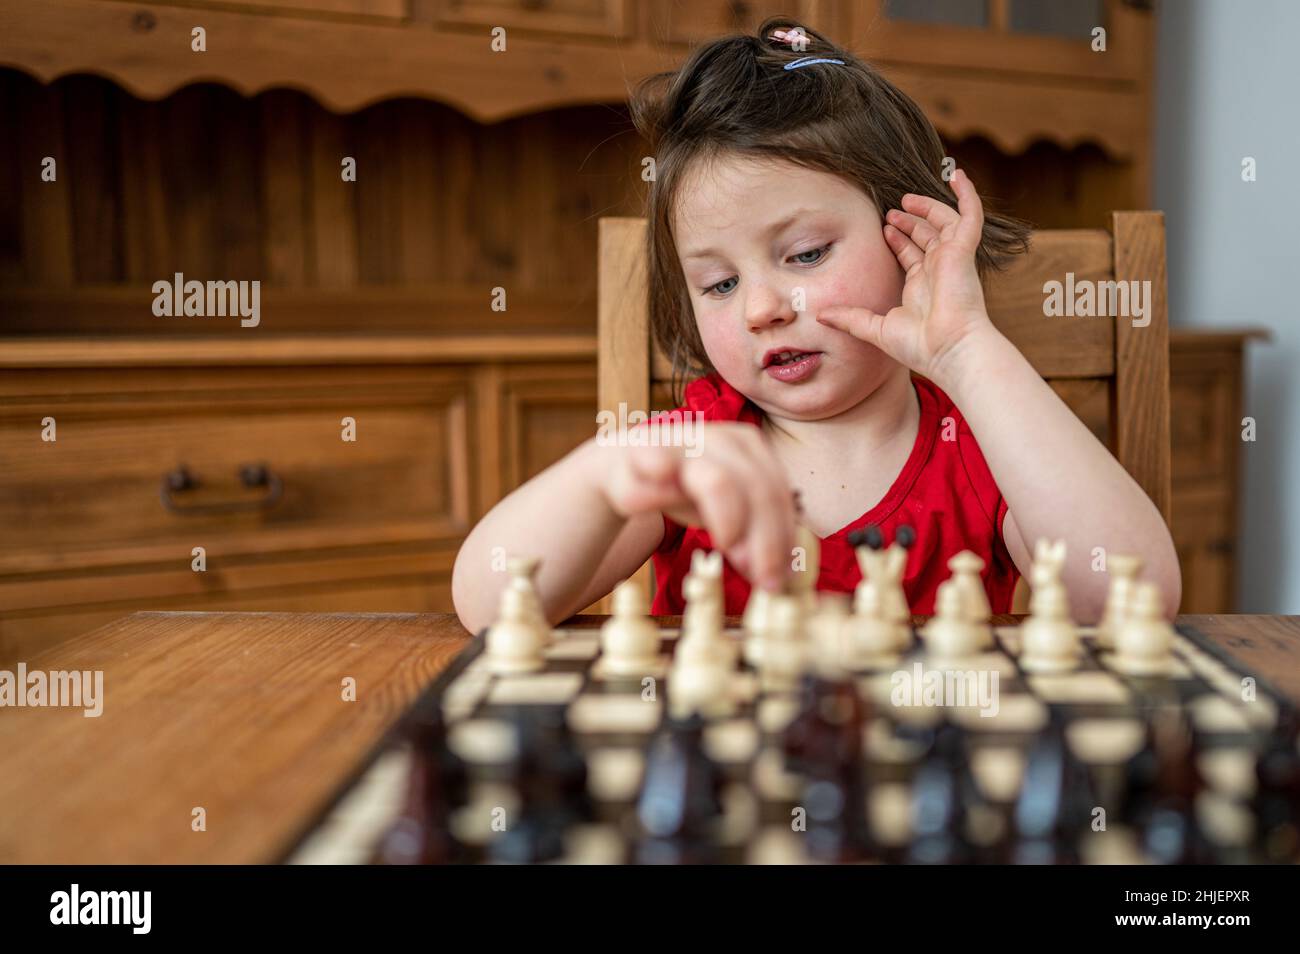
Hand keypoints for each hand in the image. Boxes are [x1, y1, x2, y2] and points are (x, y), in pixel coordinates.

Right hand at [597, 422, 795, 591]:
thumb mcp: (728, 508)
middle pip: (756, 490)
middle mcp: (720, 439)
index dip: (783, 538)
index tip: (779, 577)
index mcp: (748, 447)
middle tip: (762, 579)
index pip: (778, 494)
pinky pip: (655, 466)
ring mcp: (682, 444)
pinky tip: (664, 481)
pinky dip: (661, 481)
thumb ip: (754, 533)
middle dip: (764, 539)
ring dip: (729, 521)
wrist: (626, 466)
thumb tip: (778, 577)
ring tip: (728, 550)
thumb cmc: (683, 489)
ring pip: (718, 482)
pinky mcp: (642, 452)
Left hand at [817, 168, 997, 385]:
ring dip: (926, 207)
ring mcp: (953, 258)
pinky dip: (966, 194)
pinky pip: (971, 214)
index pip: (911, 254)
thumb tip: (821, 316)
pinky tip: (957, 175)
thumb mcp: (875, 328)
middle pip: (926, 236)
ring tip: (906, 198)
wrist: (948, 349)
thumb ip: (849, 319)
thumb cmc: (919, 345)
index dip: (898, 239)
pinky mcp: (964, 249)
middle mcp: (938, 270)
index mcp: (921, 286)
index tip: (884, 227)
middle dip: (909, 221)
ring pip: (943, 222)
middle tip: (890, 211)